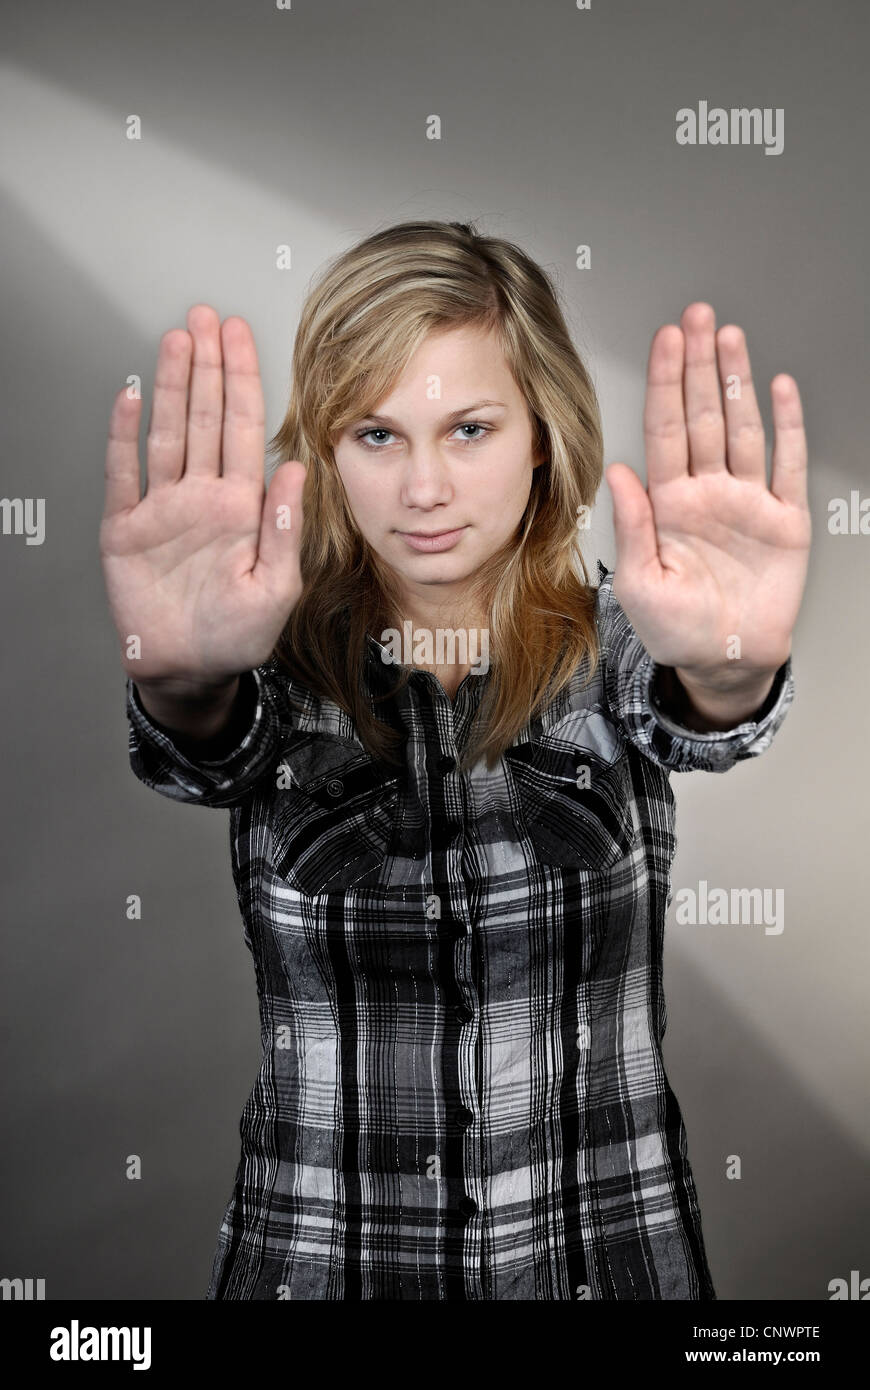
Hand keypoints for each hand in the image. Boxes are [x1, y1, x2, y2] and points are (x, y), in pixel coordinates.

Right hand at [100, 305, 305, 687]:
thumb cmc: (238, 635)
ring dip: (170, 386)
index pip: (243, 429)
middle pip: (203, 417)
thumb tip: (297, 468)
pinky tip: (128, 397)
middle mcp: (202, 497)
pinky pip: (123, 473)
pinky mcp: (125, 528)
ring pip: (166, 433)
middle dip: (207, 366)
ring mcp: (162, 508)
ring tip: (176, 339)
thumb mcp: (277, 587)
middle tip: (205, 316)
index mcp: (241, 507)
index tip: (240, 336)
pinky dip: (122, 435)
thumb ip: (286, 527)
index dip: (242, 380)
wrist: (189, 670)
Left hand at [604, 303, 810, 690]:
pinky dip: (787, 426)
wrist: (725, 664)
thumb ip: (632, 524)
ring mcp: (747, 502)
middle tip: (697, 316)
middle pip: (703, 415)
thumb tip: (618, 471)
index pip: (664, 429)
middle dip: (698, 364)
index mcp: (669, 504)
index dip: (665, 383)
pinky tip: (779, 390)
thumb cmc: (677, 630)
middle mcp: (707, 493)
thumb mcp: (640, 583)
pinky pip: (787, 465)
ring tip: (729, 338)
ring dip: (737, 382)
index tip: (664, 340)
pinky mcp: (784, 521)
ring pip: (743, 428)